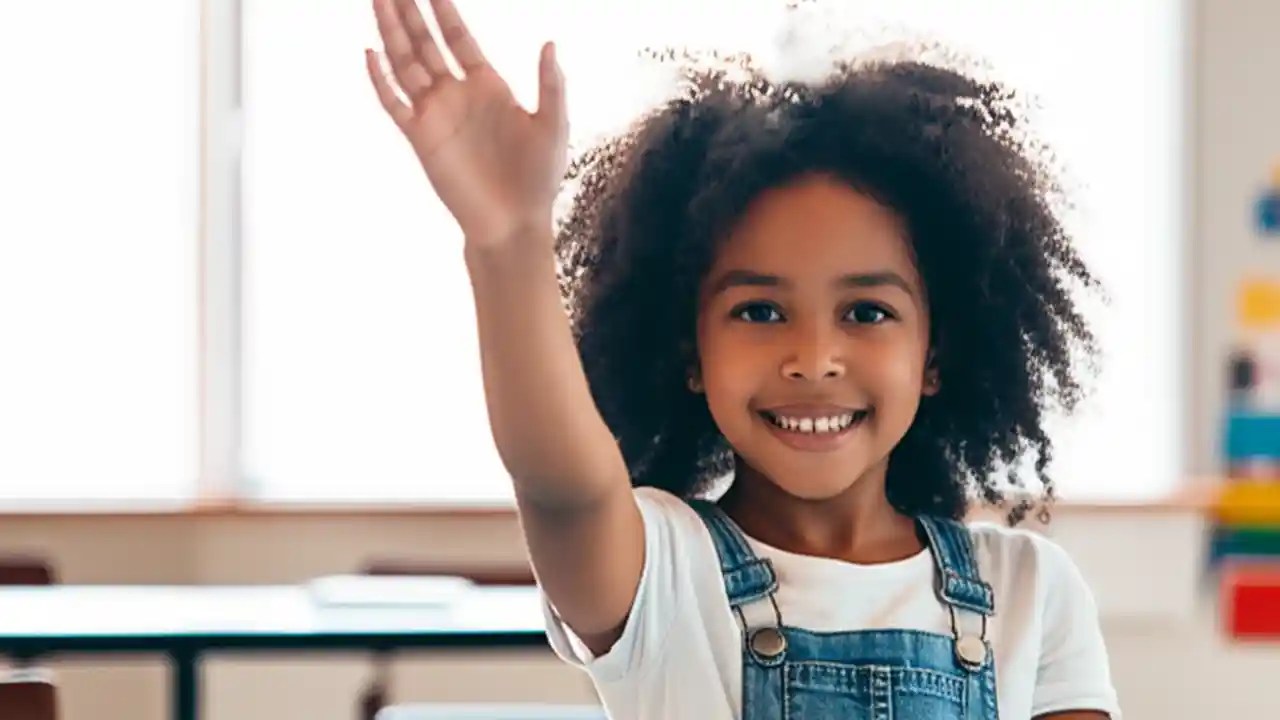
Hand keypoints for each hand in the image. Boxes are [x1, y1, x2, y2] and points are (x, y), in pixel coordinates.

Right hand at [366, 0, 567, 245]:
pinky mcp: (420, 138)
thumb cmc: (537, 178)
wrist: (514, 223)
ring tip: (379, 1)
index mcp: (488, 86)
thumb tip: (549, 43)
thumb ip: (551, 85)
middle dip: (409, 12)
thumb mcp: (552, 126)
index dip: (444, 10)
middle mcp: (456, 94)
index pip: (458, 38)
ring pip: (406, 64)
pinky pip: (394, 104)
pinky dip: (380, 79)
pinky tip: (370, 53)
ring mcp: (436, 114)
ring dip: (391, 33)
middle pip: (425, 43)